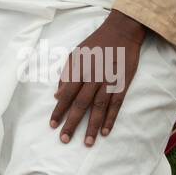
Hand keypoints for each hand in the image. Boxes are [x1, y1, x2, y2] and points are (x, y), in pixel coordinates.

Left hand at [50, 10, 146, 145]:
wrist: (121, 32)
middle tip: (64, 139)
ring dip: (92, 126)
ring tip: (87, 142)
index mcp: (79, 68)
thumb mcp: (76, 54)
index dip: (59, 110)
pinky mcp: (123, 83)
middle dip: (72, 122)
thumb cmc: (95, 43)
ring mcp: (109, 80)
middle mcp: (93, 76)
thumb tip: (56, 94)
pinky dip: (110, 118)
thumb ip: (66, 74)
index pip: (66, 93)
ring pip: (99, 107)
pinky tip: (105, 131)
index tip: (52, 125)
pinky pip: (116, 104)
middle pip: (81, 103)